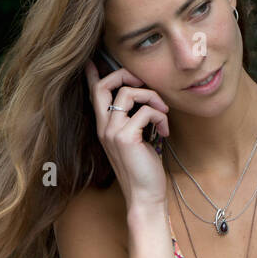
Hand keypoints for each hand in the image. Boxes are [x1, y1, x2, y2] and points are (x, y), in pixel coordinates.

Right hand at [85, 59, 171, 208]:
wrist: (145, 196)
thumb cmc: (144, 169)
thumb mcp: (137, 141)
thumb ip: (135, 121)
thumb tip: (147, 102)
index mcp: (105, 127)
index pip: (95, 95)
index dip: (94, 77)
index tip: (92, 62)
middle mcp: (104, 128)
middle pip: (105, 87)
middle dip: (126, 75)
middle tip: (144, 82)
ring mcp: (112, 132)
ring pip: (128, 94)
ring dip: (153, 98)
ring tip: (163, 114)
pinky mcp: (125, 138)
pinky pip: (145, 111)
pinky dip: (160, 117)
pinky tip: (164, 132)